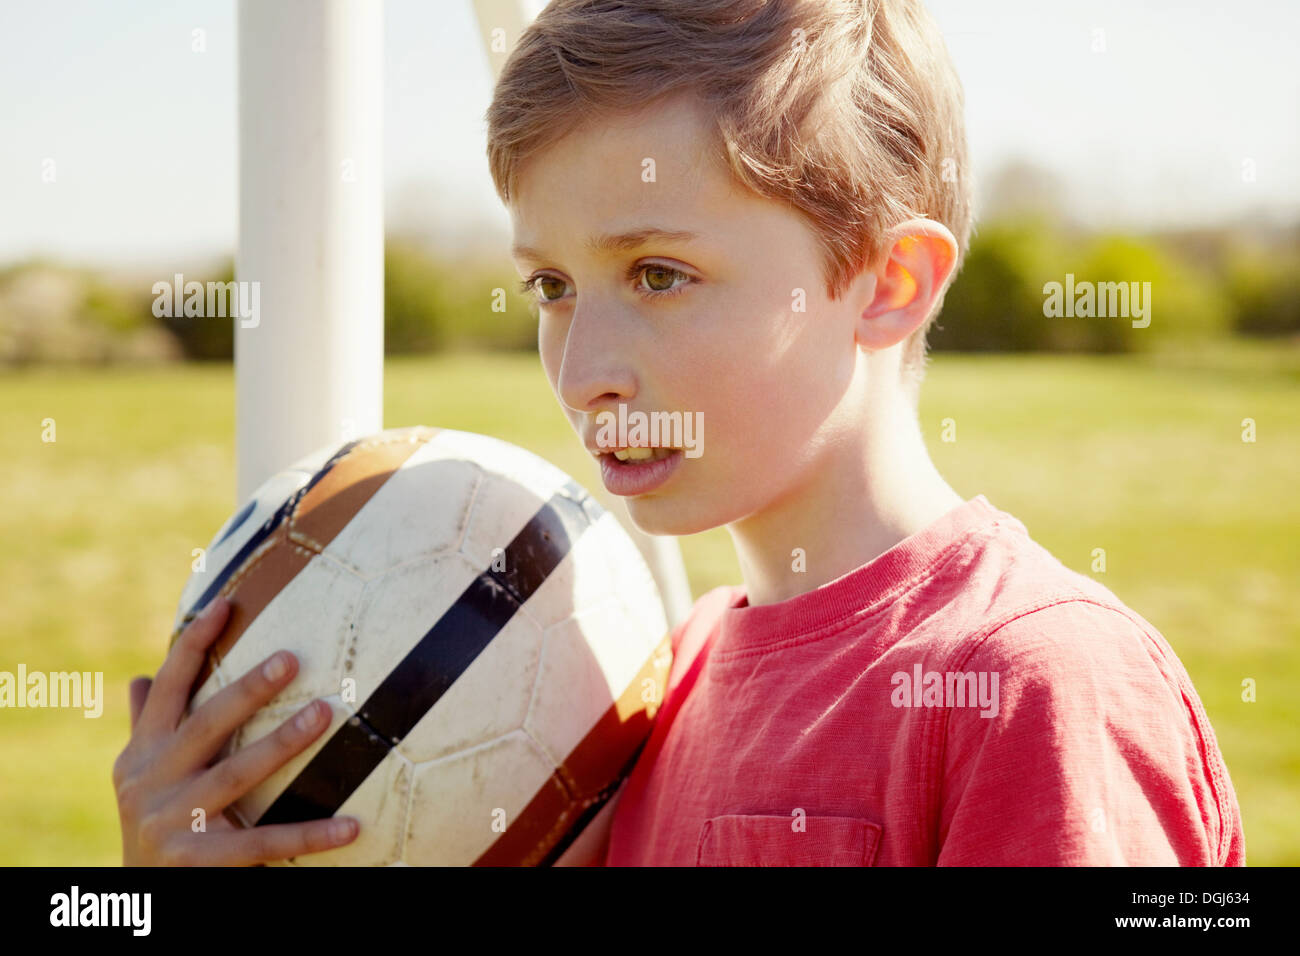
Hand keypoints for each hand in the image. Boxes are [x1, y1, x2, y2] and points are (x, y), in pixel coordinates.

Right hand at [113, 596, 359, 864]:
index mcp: (141, 755)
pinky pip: (264, 843)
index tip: (226, 605)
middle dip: (246, 690)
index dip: (193, 646)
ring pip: (235, 775)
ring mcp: (171, 823)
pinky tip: (353, 825)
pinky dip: (311, 834)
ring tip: (323, 713)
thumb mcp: (140, 779)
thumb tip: (139, 677)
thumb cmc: (156, 826)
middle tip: (291, 657)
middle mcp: (150, 783)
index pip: (167, 689)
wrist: (140, 903)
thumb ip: (144, 729)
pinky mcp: (196, 864)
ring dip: (281, 743)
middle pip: (204, 725)